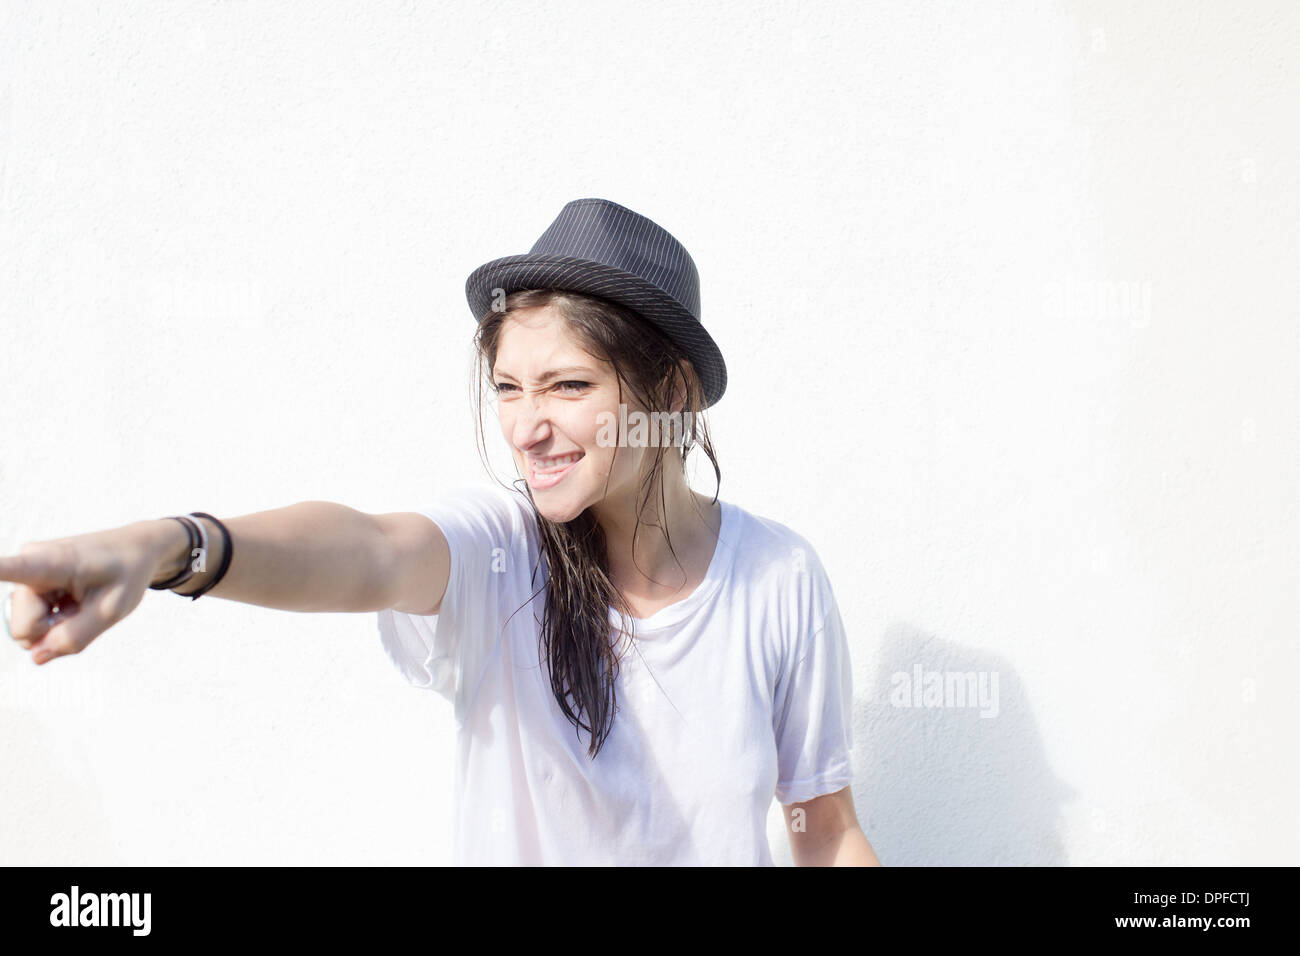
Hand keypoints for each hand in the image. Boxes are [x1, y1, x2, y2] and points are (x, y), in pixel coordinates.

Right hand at [0, 524, 161, 664]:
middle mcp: (28, 565)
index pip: (4, 569)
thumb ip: (75, 638)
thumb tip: (36, 658)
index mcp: (49, 563)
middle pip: (24, 628)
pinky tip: (73, 603)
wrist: (136, 548)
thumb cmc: (127, 573)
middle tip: (86, 608)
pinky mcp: (27, 586)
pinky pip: (34, 623)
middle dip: (54, 631)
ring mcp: (26, 577)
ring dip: (58, 626)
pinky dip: (57, 622)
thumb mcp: (113, 610)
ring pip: (28, 630)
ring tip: (81, 602)